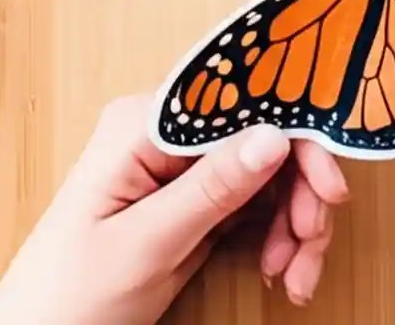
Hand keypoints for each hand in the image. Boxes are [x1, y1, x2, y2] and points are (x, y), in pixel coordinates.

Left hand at [0, 93, 347, 324]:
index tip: (326, 187)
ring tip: (295, 273)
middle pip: (265, 139)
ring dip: (295, 222)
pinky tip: (281, 269)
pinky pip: (258, 202)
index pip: (241, 102)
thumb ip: (210, 188)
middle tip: (311, 240)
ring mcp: (182, 168)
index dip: (295, 139)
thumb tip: (273, 136)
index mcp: (143, 125)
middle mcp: (167, 135)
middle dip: (300, 192)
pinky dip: (280, 235)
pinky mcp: (194, 201)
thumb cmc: (67, 293)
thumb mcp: (144, 243)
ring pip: (271, 174)